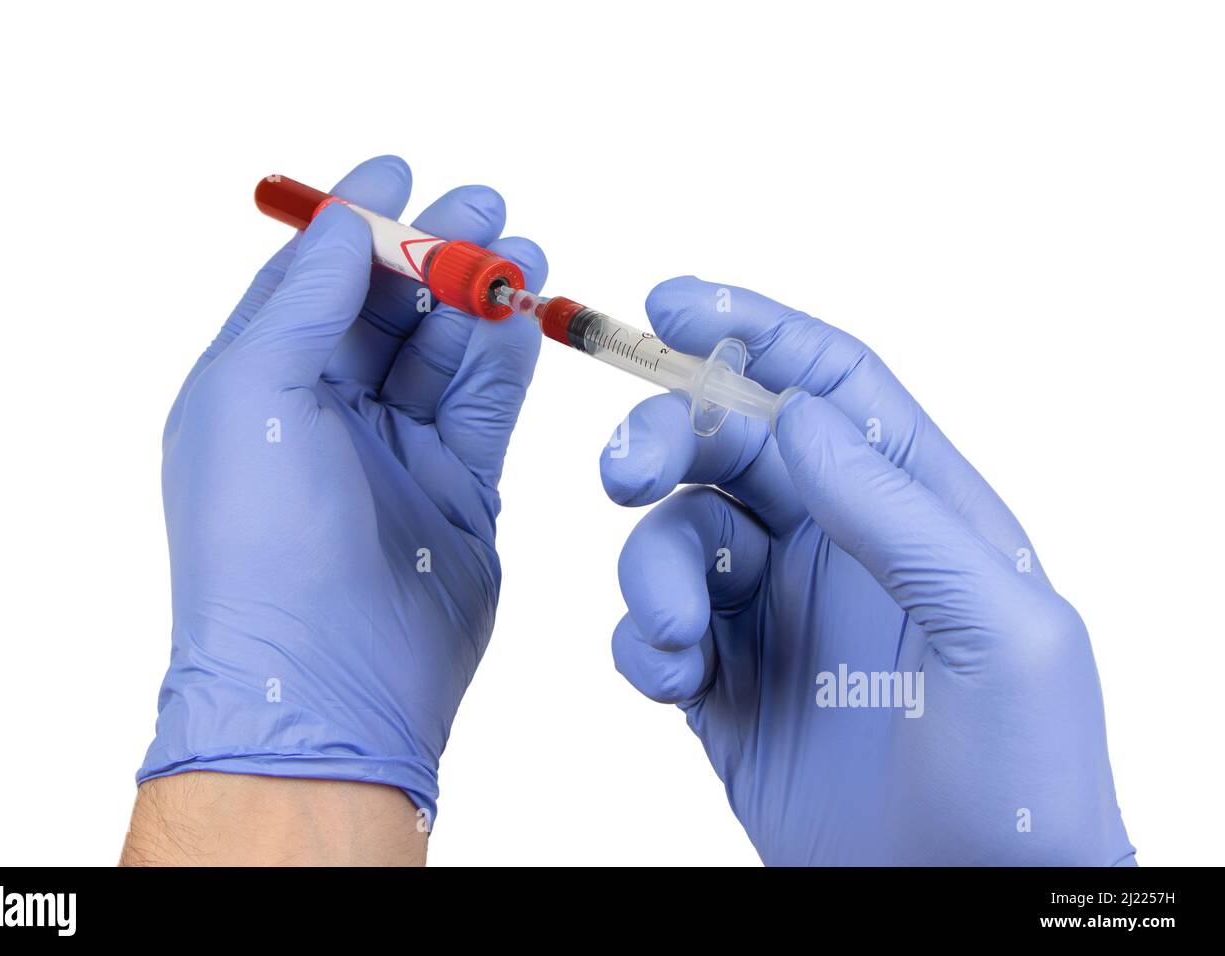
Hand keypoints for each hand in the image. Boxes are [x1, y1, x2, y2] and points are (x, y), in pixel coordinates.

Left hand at [138, 155, 545, 825]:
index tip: (399, 173)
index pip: (310, 281)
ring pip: (444, 351)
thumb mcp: (254, 390)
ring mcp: (396, 454)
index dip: (355, 223)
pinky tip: (523, 311)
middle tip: (483, 204)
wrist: (324, 679)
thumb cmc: (262, 538)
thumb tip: (340, 225)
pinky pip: (486, 404)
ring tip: (517, 246)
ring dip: (477, 295)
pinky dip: (505, 354)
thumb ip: (304, 300)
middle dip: (431, 251)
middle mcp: (326, 415)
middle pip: (386, 308)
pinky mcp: (460, 490)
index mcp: (259, 387)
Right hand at [601, 277, 1134, 864]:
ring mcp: (777, 618)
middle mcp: (840, 549)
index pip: (831, 387)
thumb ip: (901, 514)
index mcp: (915, 511)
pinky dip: (644, 645)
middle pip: (729, 447)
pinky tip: (676, 684)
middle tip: (623, 471)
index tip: (670, 304)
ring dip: (652, 571)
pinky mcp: (727, 687)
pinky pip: (655, 632)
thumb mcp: (1001, 629)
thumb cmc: (1023, 779)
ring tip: (682, 637)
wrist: (964, 909)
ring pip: (677, 538)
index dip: (753, 332)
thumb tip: (800, 417)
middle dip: (663, 441)